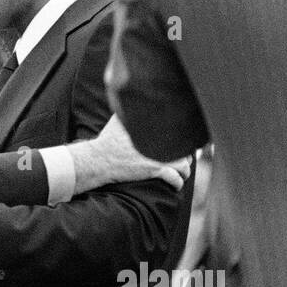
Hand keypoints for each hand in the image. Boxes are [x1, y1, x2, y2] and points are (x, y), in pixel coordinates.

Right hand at [70, 114, 191, 191]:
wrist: (100, 159)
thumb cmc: (107, 140)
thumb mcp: (117, 120)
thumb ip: (129, 110)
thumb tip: (130, 100)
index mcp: (154, 128)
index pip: (178, 131)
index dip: (184, 140)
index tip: (185, 144)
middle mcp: (160, 141)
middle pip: (184, 149)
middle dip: (186, 156)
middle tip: (184, 160)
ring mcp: (158, 156)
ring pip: (183, 165)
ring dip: (185, 171)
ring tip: (183, 173)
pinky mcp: (154, 170)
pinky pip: (175, 178)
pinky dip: (178, 183)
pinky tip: (177, 186)